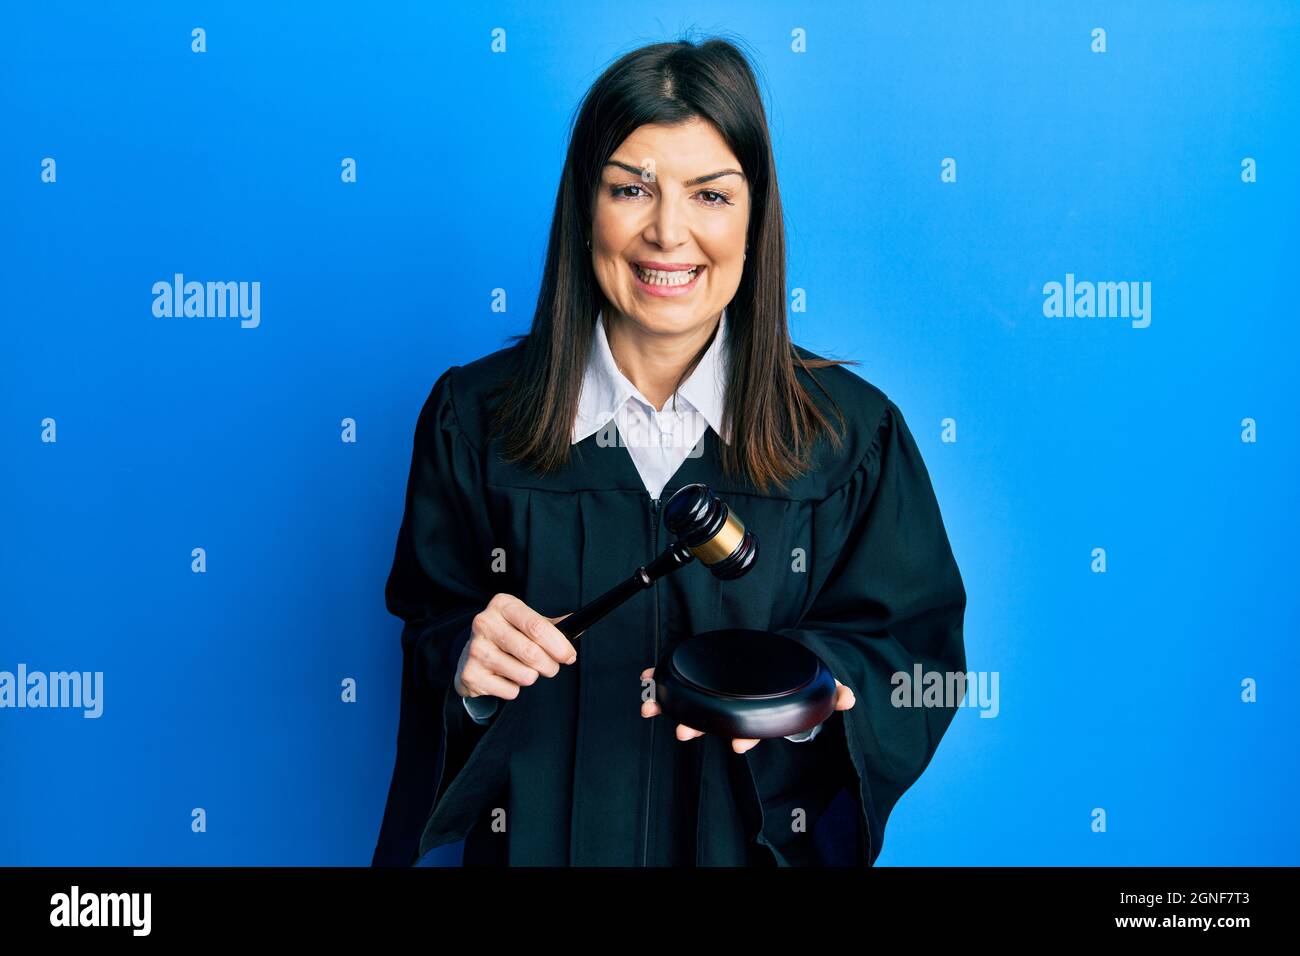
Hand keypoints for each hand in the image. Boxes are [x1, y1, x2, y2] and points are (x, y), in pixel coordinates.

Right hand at [454, 593, 575, 701]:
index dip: (559, 645)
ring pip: (524, 675)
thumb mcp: (525, 621)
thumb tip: (579, 625)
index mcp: (502, 604)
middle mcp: (485, 623)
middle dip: (550, 666)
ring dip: (532, 677)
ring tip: (524, 670)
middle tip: (552, 667)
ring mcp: (475, 649)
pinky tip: (505, 677)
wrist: (470, 653)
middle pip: (532, 653)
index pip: (537, 627)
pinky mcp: (470, 674)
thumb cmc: (507, 635)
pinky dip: (514, 689)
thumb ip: (551, 625)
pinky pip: (510, 691)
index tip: (569, 656)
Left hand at [639, 665, 856, 753]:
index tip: (738, 745)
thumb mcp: (810, 688)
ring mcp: (709, 698)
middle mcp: (727, 711)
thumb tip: (849, 699)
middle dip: (694, 729)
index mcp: (751, 715)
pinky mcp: (695, 682)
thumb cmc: (786, 684)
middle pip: (709, 724)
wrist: (769, 670)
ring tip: (651, 710)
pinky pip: (674, 684)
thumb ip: (830, 695)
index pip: (747, 730)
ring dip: (668, 709)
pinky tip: (646, 678)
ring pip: (686, 708)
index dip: (742, 738)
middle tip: (683, 734)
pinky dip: (658, 682)